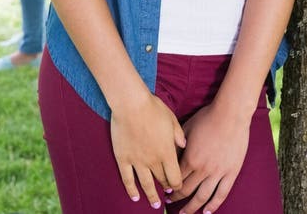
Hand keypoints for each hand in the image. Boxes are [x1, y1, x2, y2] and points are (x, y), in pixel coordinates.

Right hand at [110, 93, 184, 207]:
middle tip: (166, 192)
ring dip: (151, 196)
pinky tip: (134, 197)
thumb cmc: (153, 107)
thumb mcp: (171, 119)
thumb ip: (178, 134)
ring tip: (155, 205)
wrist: (131, 103)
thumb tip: (183, 144)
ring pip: (146, 184)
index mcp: (167, 152)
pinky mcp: (123, 158)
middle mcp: (153, 161)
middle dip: (165, 187)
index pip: (175, 177)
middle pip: (161, 180)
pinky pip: (127, 178)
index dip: (177, 185)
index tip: (177, 186)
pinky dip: (131, 190)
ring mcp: (137, 161)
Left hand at [171, 103, 250, 212]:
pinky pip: (222, 194)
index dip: (169, 186)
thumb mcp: (187, 127)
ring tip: (185, 213)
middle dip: (176, 198)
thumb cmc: (208, 117)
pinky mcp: (231, 173)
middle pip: (187, 190)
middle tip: (170, 203)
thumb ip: (178, 142)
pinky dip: (214, 205)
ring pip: (203, 197)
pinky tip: (207, 212)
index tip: (164, 191)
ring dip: (192, 208)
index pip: (176, 178)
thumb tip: (171, 152)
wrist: (230, 115)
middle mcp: (202, 169)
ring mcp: (218, 173)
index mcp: (190, 157)